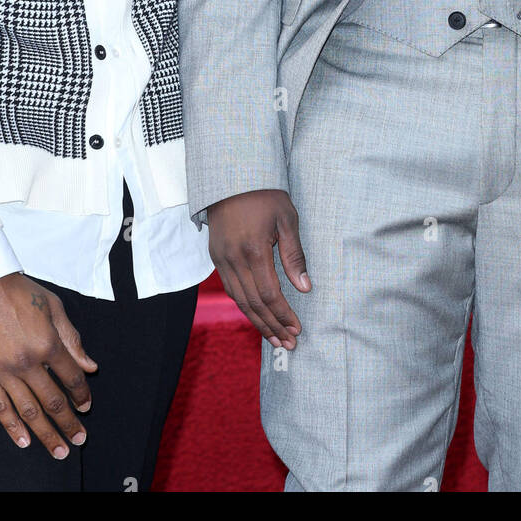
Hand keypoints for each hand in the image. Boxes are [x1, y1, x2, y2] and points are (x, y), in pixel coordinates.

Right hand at [0, 272, 96, 458]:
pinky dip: (12, 426)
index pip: (71, 378)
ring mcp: (4, 371)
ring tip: (58, 449)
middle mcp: (28, 362)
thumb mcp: (54, 307)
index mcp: (48, 343)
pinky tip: (23, 440)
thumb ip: (72, 339)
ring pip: (28, 410)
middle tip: (79, 440)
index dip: (82, 395)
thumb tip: (90, 366)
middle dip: (68, 423)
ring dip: (45, 433)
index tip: (86, 407)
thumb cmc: (17, 291)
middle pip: (53, 401)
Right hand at [208, 189, 309, 350]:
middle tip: (289, 342)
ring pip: (239, 300)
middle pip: (254, 303)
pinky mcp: (215, 257)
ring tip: (274, 338)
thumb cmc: (264, 195)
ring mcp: (222, 259)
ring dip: (257, 322)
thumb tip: (305, 287)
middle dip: (273, 326)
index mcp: (254, 250)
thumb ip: (294, 255)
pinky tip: (256, 316)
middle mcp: (234, 259)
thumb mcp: (287, 219)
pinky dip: (244, 306)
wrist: (230, 177)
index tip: (297, 328)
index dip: (284, 315)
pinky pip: (230, 289)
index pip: (270, 294)